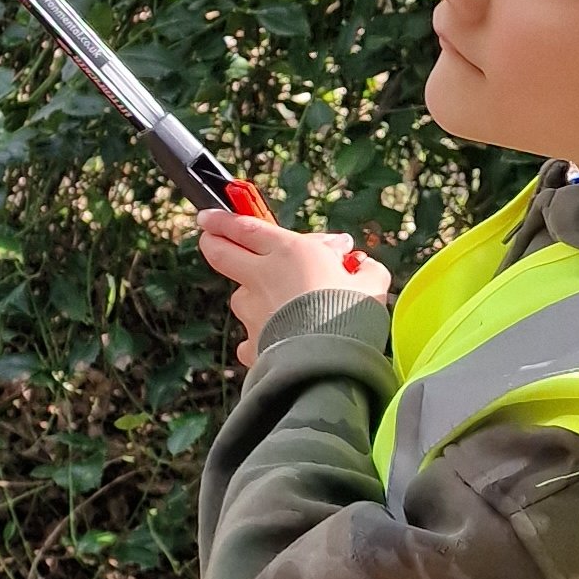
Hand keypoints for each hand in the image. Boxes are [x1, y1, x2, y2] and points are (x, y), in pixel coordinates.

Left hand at [197, 204, 390, 368]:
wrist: (331, 361)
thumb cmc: (352, 314)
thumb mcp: (370, 283)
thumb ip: (364, 269)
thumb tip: (362, 266)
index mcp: (288, 253)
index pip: (245, 228)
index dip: (223, 221)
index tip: (208, 217)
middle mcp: (261, 278)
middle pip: (222, 254)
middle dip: (212, 242)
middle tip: (208, 236)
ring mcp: (251, 312)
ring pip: (242, 296)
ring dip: (256, 296)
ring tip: (286, 305)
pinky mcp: (251, 343)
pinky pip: (251, 336)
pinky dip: (262, 336)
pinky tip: (279, 340)